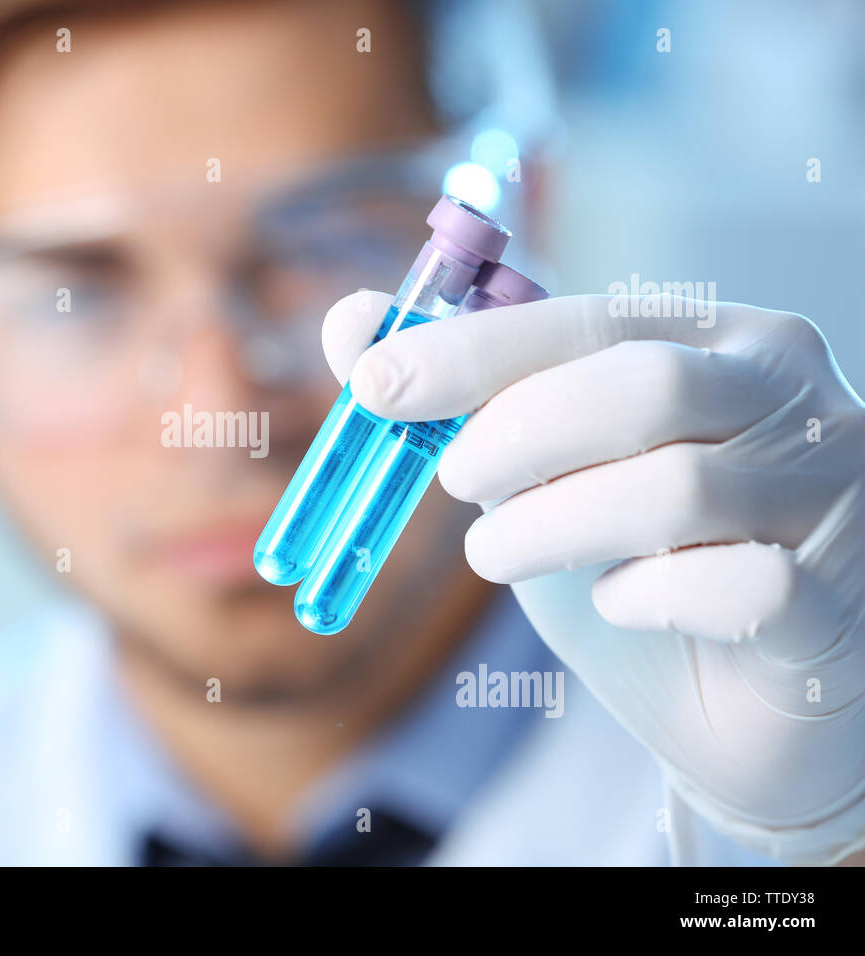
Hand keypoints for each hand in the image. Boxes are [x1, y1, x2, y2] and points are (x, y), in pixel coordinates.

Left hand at [323, 289, 864, 863]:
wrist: (734, 700)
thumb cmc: (632, 564)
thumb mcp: (533, 475)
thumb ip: (453, 397)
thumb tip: (348, 321)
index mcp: (714, 339)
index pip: (590, 319)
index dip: (474, 349)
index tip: (374, 384)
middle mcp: (786, 396)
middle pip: (643, 384)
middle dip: (516, 434)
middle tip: (452, 482)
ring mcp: (829, 492)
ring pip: (676, 487)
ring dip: (553, 526)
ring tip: (500, 553)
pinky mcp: (837, 597)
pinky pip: (741, 586)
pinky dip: (649, 598)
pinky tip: (620, 604)